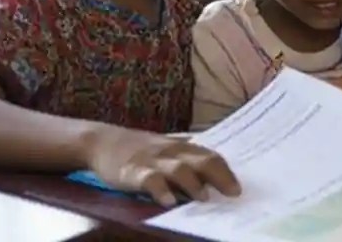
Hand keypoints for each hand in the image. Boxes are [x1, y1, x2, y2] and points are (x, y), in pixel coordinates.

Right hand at [85, 124, 240, 206]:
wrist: (101, 140)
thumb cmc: (140, 147)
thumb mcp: (167, 148)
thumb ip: (188, 156)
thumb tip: (216, 171)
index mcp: (183, 147)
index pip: (212, 156)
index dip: (228, 171)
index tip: (240, 187)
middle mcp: (172, 151)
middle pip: (203, 160)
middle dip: (221, 177)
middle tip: (233, 193)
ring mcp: (153, 160)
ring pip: (179, 168)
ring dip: (194, 183)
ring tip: (204, 198)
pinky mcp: (132, 171)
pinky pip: (149, 180)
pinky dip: (160, 190)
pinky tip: (169, 201)